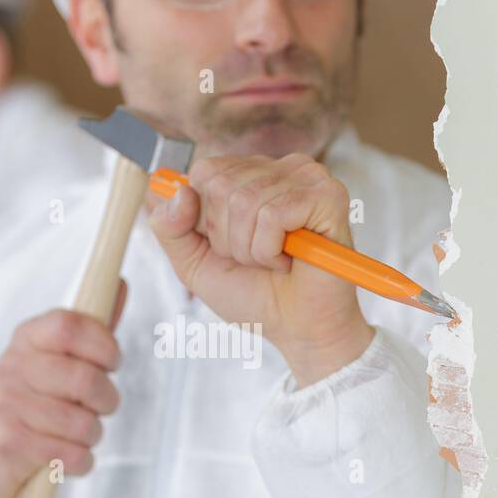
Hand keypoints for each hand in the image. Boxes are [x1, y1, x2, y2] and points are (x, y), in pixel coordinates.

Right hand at [0, 279, 126, 497]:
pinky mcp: (8, 444)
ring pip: (81, 423)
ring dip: (93, 434)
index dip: (103, 345)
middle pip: (83, 378)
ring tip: (81, 434)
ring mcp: (5, 405)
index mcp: (27, 337)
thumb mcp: (64, 359)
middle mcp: (11, 366)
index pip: (69, 325)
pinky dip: (81, 461)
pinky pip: (69, 455)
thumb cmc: (42, 399)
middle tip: (102, 406)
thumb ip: (93, 326)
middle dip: (107, 399)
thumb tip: (118, 283)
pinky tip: (69, 457)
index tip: (113, 362)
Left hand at [147, 154, 373, 385]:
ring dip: (251, 249)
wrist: (297, 330)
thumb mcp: (194, 263)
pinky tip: (290, 260)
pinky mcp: (328, 196)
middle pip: (222, 186)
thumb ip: (170, 228)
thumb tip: (176, 191)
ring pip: (245, 201)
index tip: (231, 246)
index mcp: (252, 174)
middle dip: (228, 238)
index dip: (207, 220)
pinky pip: (272, 215)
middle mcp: (282, 167)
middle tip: (257, 258)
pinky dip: (271, 250)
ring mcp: (308, 177)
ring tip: (275, 261)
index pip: (205, 171)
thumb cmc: (254, 295)